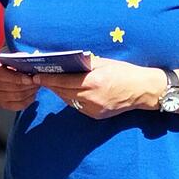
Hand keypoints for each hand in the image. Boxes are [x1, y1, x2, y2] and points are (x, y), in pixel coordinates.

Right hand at [0, 58, 36, 109]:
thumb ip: (19, 59)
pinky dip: (27, 101)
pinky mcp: (2, 103)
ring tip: (37, 86)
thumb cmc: (4, 62)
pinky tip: (32, 95)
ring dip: (30, 92)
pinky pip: (17, 106)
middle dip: (28, 85)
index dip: (18, 78)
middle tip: (38, 81)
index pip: (3, 76)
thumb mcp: (9, 57)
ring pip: (17, 97)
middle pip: (13, 88)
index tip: (30, 78)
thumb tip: (34, 61)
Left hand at [34, 57, 162, 119]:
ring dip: (59, 91)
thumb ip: (84, 64)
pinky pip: (77, 106)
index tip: (36, 76)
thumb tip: (65, 62)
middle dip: (51, 84)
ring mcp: (93, 109)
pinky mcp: (96, 116)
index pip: (64, 81)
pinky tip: (69, 91)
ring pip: (68, 100)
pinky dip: (71, 98)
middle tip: (40, 77)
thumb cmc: (124, 72)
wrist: (143, 91)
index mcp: (93, 82)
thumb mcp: (104, 63)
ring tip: (52, 83)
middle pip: (63, 92)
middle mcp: (92, 98)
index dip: (48, 79)